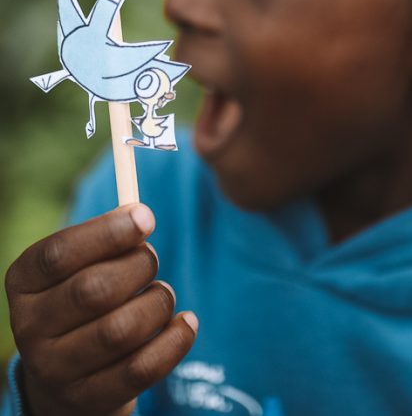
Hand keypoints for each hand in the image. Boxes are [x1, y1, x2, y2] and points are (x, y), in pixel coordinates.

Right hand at [5, 205, 197, 415]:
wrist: (68, 375)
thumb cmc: (84, 299)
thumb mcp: (80, 264)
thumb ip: (105, 238)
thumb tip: (139, 215)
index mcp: (24, 282)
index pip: (59, 253)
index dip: (107, 231)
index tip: (147, 216)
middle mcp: (29, 328)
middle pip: (94, 290)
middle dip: (139, 265)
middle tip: (151, 259)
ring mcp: (55, 369)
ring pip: (121, 330)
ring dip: (157, 302)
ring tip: (161, 294)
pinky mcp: (88, 398)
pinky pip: (141, 368)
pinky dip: (174, 340)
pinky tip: (186, 322)